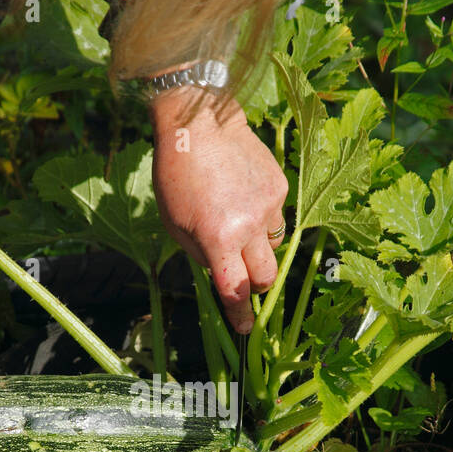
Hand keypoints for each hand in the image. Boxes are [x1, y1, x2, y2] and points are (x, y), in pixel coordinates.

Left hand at [150, 88, 288, 333]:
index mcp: (218, 239)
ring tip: (236, 224)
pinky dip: (260, 216)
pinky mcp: (278, 186)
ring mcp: (268, 206)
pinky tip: (241, 194)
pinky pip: (274, 215)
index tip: (244, 329)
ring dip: (258, 248)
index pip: (236, 292)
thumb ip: (199, 254)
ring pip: (273, 245)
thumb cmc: (176, 174)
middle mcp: (249, 226)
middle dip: (256, 286)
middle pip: (266, 278)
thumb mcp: (174, 224)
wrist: (199, 122)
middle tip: (243, 280)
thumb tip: (218, 271)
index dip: (240, 316)